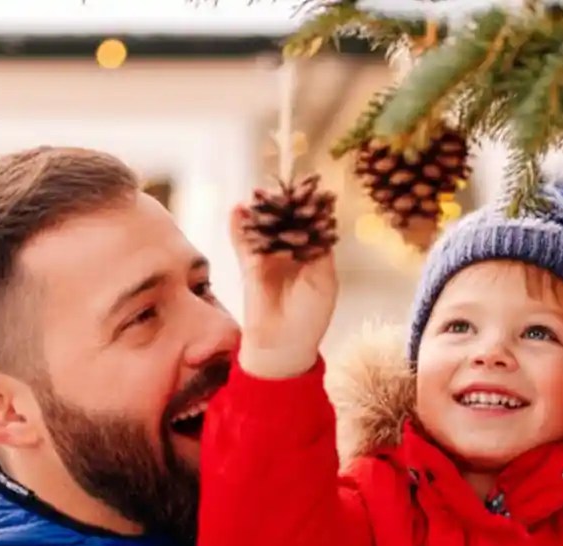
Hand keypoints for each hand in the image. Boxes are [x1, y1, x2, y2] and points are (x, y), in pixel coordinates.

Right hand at [229, 203, 337, 378]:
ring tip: (260, 192)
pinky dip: (239, 226)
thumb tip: (320, 221)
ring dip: (262, 210)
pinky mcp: (250, 266)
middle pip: (286, 220)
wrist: (284, 344)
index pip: (311, 223)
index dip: (312, 206)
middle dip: (285, 202)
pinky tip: (237, 209)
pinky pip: (244, 242)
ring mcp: (269, 257)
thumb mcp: (325, 280)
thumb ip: (320, 250)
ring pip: (264, 227)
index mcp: (312, 254)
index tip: (314, 187)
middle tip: (285, 184)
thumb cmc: (311, 315)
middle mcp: (290, 251)